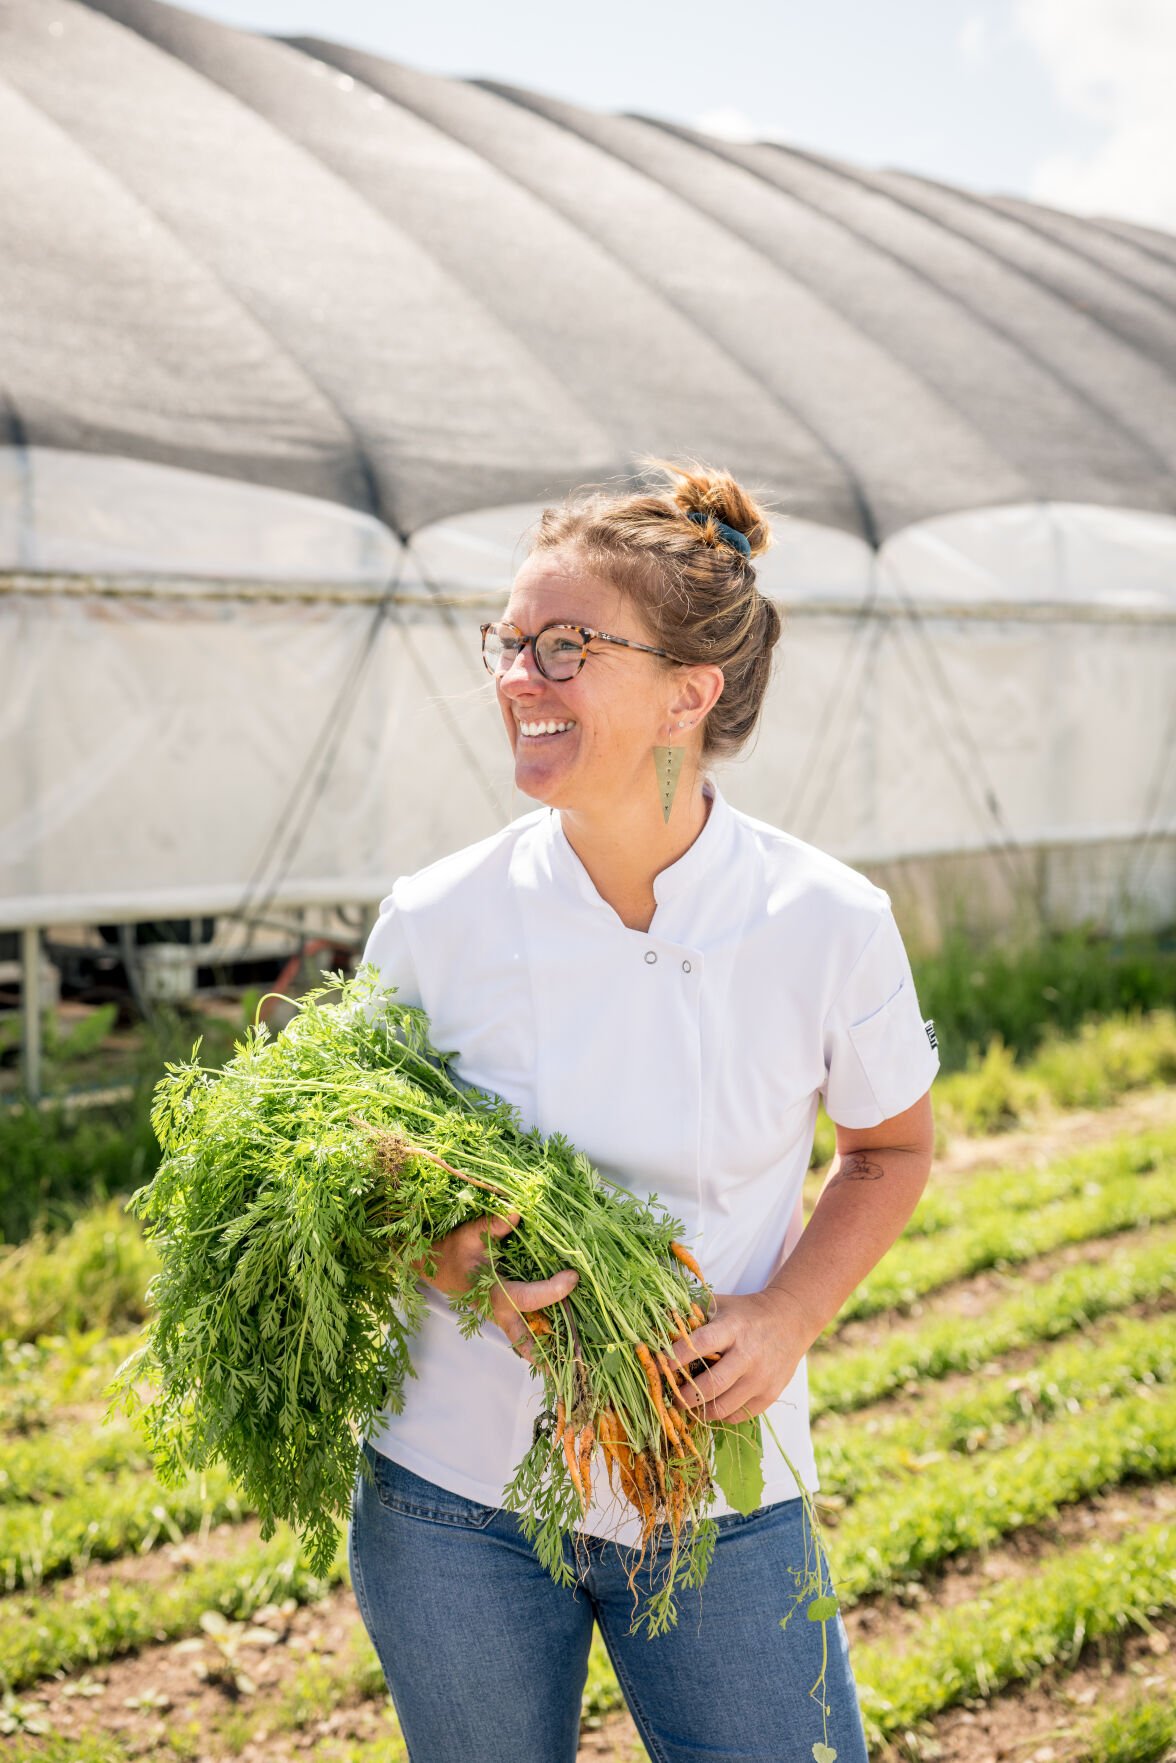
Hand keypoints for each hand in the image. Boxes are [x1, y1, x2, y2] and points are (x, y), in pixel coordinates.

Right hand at [413, 1211, 577, 1361]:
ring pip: (523, 1336)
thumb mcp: (470, 1234)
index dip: (553, 1290)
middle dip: (545, 1353)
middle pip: (523, 1339)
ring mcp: (498, 1314)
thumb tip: (516, 1212)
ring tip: (574, 1357)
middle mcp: (497, 1310)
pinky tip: (559, 1334)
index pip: (529, 1298)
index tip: (574, 1277)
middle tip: (570, 1364)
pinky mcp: (500, 1310)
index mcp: (493, 1294)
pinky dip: (538, 1333)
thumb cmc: (452, 1250)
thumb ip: (492, 1225)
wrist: (432, 1265)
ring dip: (544, 1346)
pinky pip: (521, 1326)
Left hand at [671, 1288, 810, 1423]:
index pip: (702, 1344)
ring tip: (689, 1406)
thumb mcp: (720, 1305)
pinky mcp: (770, 1394)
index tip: (662, 1366)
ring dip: (700, 1411)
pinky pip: (739, 1415)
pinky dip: (721, 1415)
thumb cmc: (746, 1313)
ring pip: (723, 1407)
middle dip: (685, 1396)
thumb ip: (692, 1315)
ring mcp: (761, 1377)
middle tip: (671, 1398)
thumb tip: (658, 1327)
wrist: (791, 1320)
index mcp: (732, 1328)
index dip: (679, 1356)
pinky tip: (712, 1406)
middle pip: (712, 1384)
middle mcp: (748, 1355)